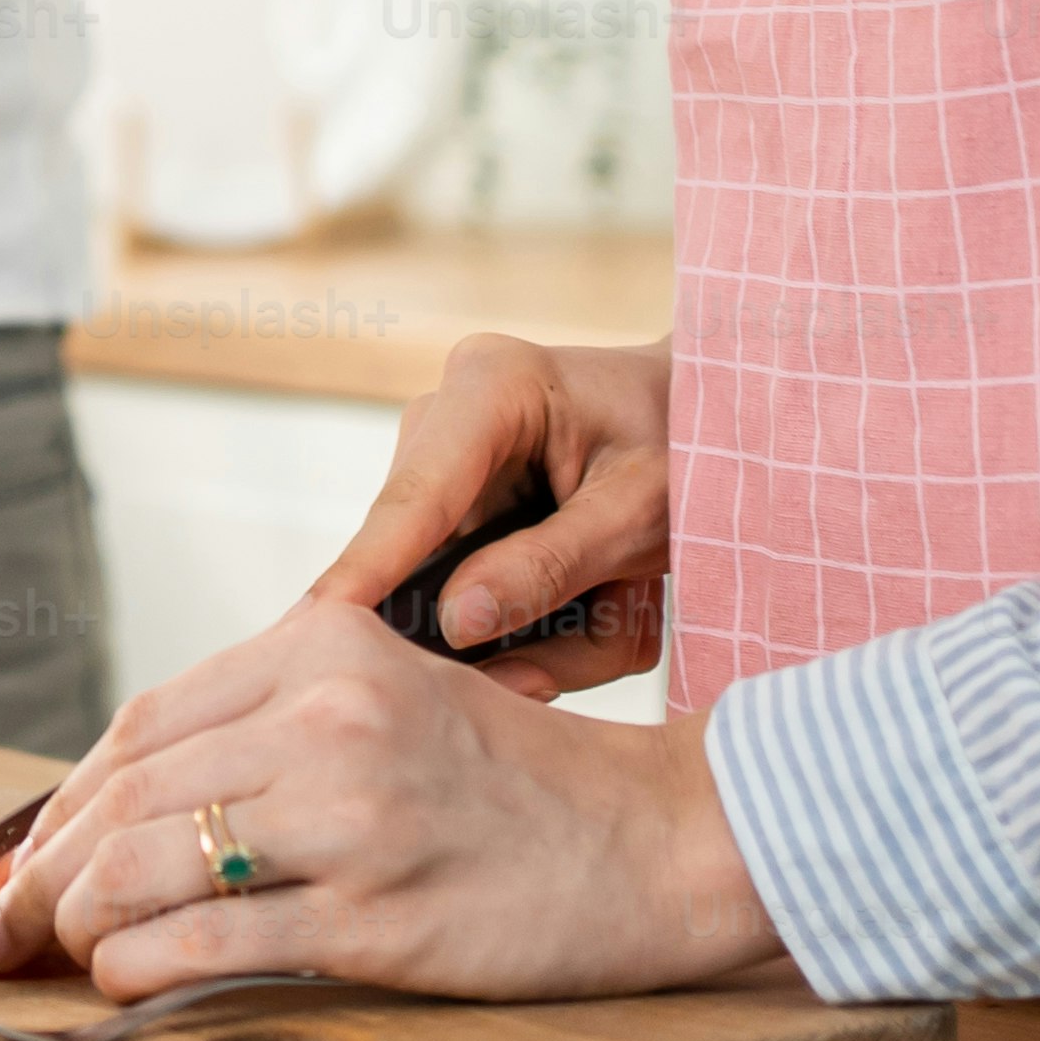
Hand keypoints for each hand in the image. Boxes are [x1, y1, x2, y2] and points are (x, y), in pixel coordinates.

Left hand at [0, 596, 777, 1001]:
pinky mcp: (376, 919)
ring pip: (141, 867)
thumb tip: (129, 803)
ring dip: (72, 924)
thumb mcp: (393, 698)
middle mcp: (328, 720)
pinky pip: (208, 944)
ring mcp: (350, 820)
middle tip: (1, 929)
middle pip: (121, 796)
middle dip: (39, 873)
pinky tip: (120, 983)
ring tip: (56, 959)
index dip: (61, 801)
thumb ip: (274, 728)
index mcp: (321, 648)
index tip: (24, 857)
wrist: (664, 841)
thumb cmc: (521, 783)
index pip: (140, 725)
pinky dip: (136, 968)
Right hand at [307, 332, 677, 697]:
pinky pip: (475, 592)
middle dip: (493, 625)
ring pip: (451, 587)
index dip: (367, 568)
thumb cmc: (692, 447)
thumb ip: (550, 566)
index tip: (318, 625)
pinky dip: (547, 622)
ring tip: (628, 606)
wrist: (720, 422)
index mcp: (493, 387)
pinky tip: (610, 600)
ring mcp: (449, 465)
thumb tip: (456, 620)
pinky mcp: (462, 509)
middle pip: (424, 556)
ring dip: (539, 629)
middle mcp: (449, 419)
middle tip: (578, 653)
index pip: (415, 496)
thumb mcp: (641, 512)